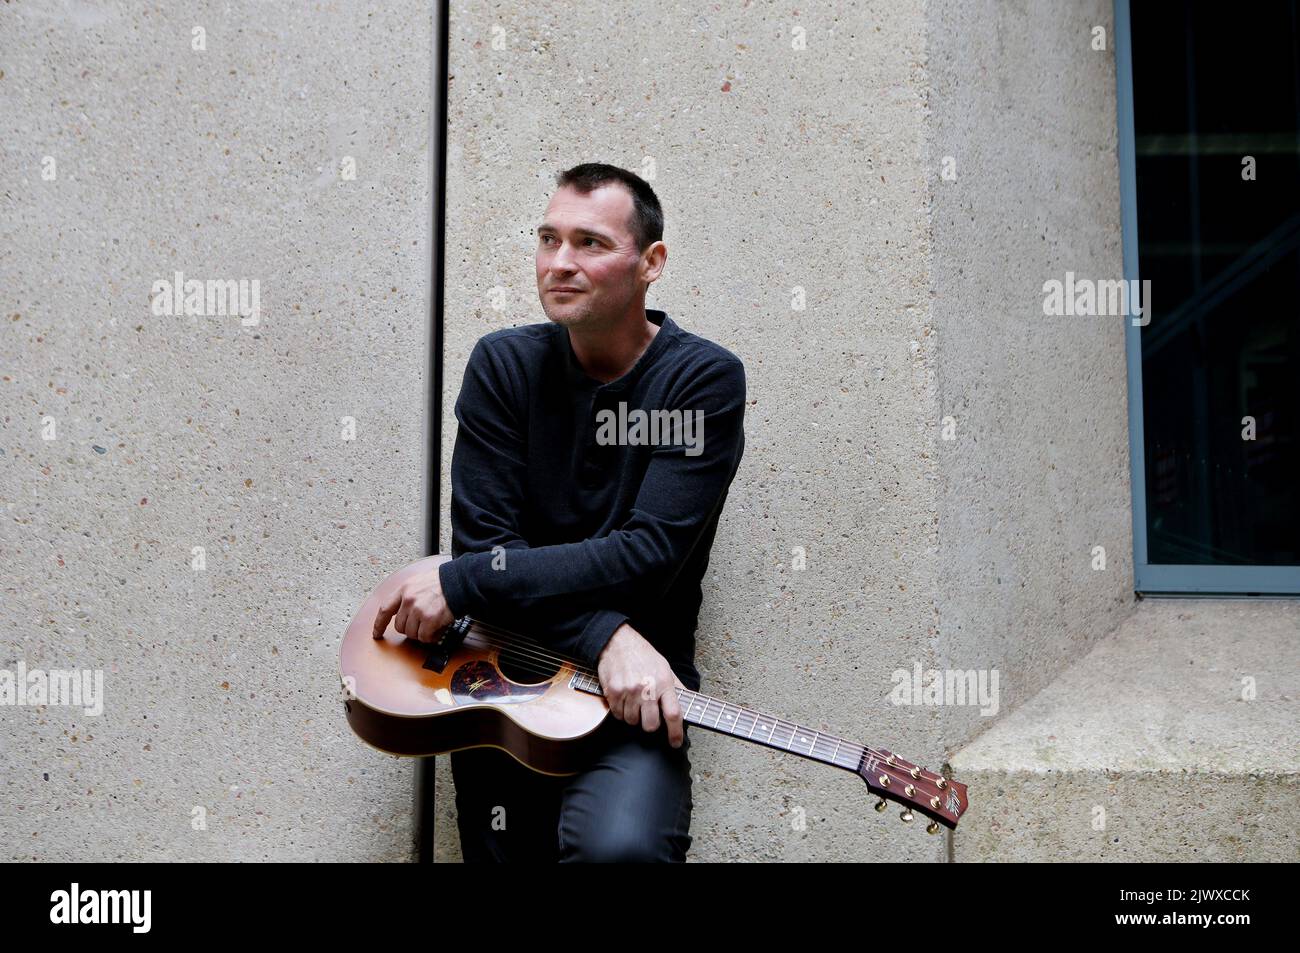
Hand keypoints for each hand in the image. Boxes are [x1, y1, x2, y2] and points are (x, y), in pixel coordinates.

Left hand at [372, 567, 454, 641]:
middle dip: (410, 629)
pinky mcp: (429, 619)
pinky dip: (431, 637)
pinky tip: (437, 629)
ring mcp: (418, 610)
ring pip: (411, 633)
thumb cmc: (443, 582)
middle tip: (422, 625)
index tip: (376, 633)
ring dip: (421, 633)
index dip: (379, 624)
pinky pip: (424, 637)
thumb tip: (402, 611)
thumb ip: (408, 595)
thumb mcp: (419, 581)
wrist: (460, 582)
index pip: (385, 609)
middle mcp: (408, 600)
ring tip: (432, 625)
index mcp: (404, 589)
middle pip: (399, 626)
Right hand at [596, 623, 686, 747]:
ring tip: (634, 702)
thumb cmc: (644, 655)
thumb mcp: (666, 668)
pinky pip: (617, 714)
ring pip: (632, 721)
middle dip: (650, 726)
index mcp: (664, 683)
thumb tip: (691, 703)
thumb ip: (677, 688)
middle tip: (648, 716)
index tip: (675, 743)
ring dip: (633, 717)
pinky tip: (623, 699)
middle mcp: (647, 688)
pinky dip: (620, 711)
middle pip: (650, 725)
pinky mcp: (614, 691)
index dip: (675, 733)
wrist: (618, 642)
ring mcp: (629, 691)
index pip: (673, 714)